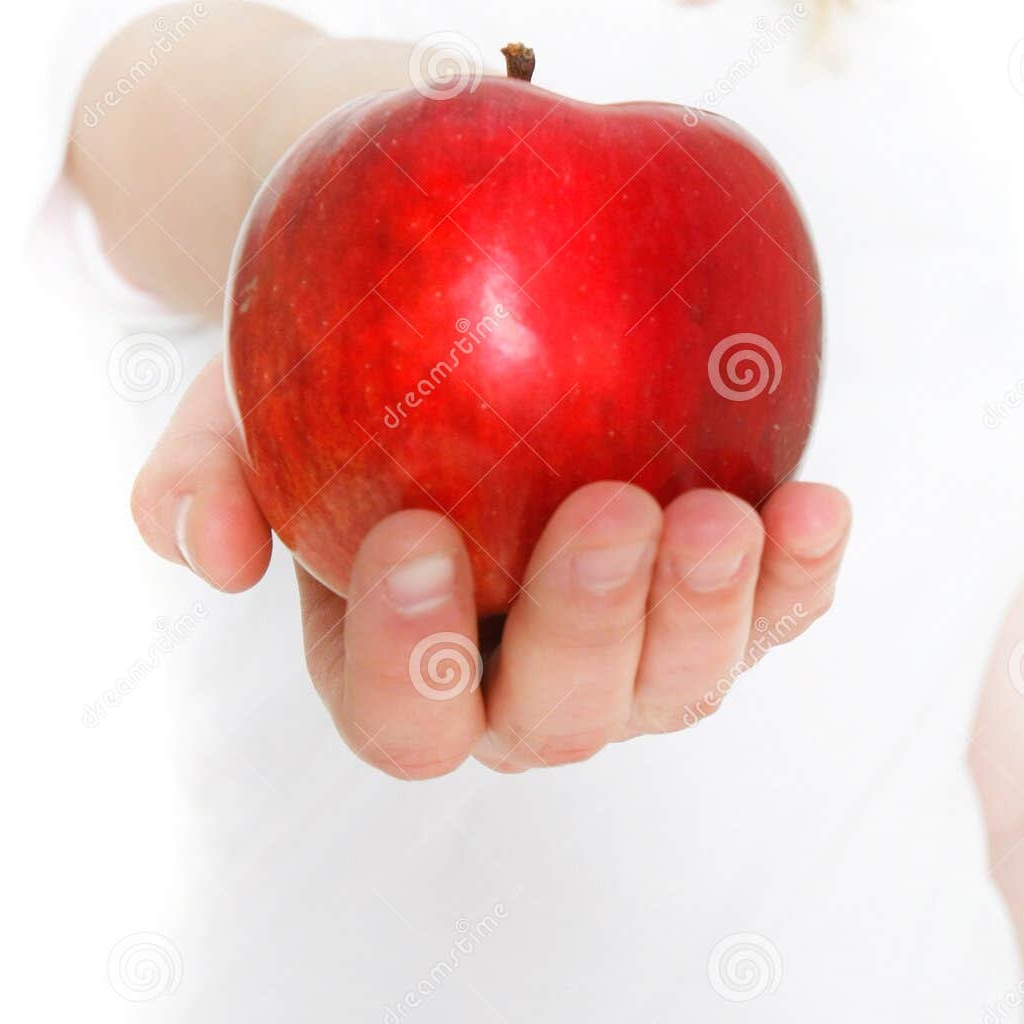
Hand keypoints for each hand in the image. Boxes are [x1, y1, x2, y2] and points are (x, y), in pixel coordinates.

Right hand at [133, 356, 850, 776]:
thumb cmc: (336, 366)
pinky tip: (816, 503)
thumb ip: (207, 469)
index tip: (416, 538)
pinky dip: (799, 575)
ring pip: (675, 688)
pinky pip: (773, 614)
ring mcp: (630, 655)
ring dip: (707, 614)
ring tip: (724, 514)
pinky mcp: (719, 600)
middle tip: (605, 515)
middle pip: (555, 723)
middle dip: (583, 633)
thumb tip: (214, 546)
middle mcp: (518, 687)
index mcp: (399, 668)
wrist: (448, 301)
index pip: (397, 717)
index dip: (407, 660)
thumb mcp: (246, 400)